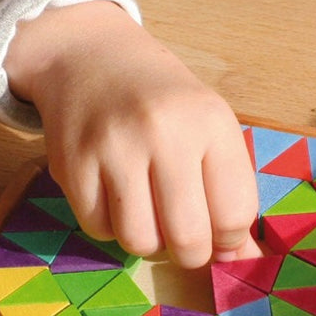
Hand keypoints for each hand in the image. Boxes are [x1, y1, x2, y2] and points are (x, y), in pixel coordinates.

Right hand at [4, 0, 259, 267]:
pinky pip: (98, 229)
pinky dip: (108, 224)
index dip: (229, 237)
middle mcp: (163, 132)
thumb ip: (229, 191)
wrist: (91, 55)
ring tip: (146, 207)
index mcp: (210, 121)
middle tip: (182, 232)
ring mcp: (113, 147)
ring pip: (139, 243)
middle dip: (189, 252)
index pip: (235, 215)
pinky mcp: (71, 163)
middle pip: (188, 240)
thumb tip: (244, 260)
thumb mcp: (207, 127)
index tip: (217, 228)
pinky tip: (113, 192)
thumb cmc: (161, 99)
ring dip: (146, 239)